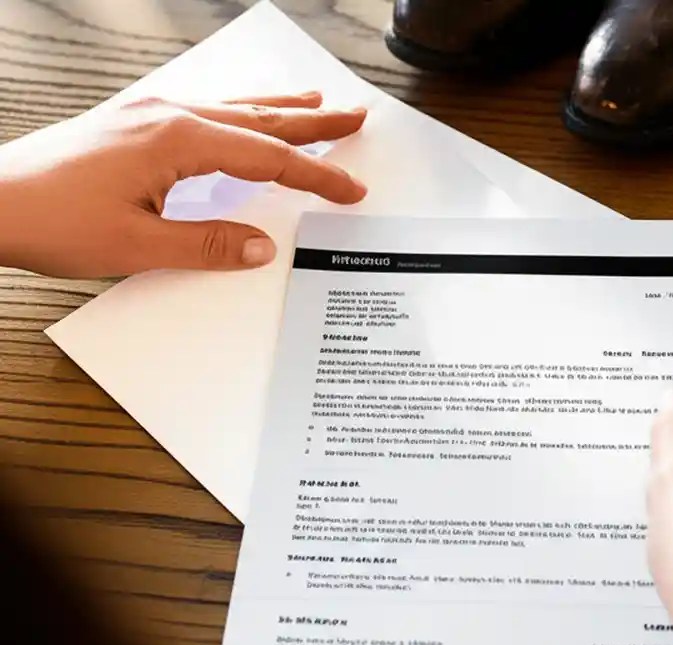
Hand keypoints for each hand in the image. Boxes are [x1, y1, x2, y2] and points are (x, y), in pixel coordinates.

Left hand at [0, 92, 366, 277]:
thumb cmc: (49, 219)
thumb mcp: (137, 246)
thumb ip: (207, 245)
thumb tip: (261, 248)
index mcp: (177, 141)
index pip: (267, 156)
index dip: (316, 174)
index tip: (352, 189)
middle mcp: (167, 116)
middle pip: (258, 118)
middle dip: (312, 121)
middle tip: (356, 116)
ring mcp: (147, 113)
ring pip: (232, 107)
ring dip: (278, 107)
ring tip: (315, 101)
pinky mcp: (130, 122)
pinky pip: (203, 108)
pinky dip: (238, 110)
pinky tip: (242, 112)